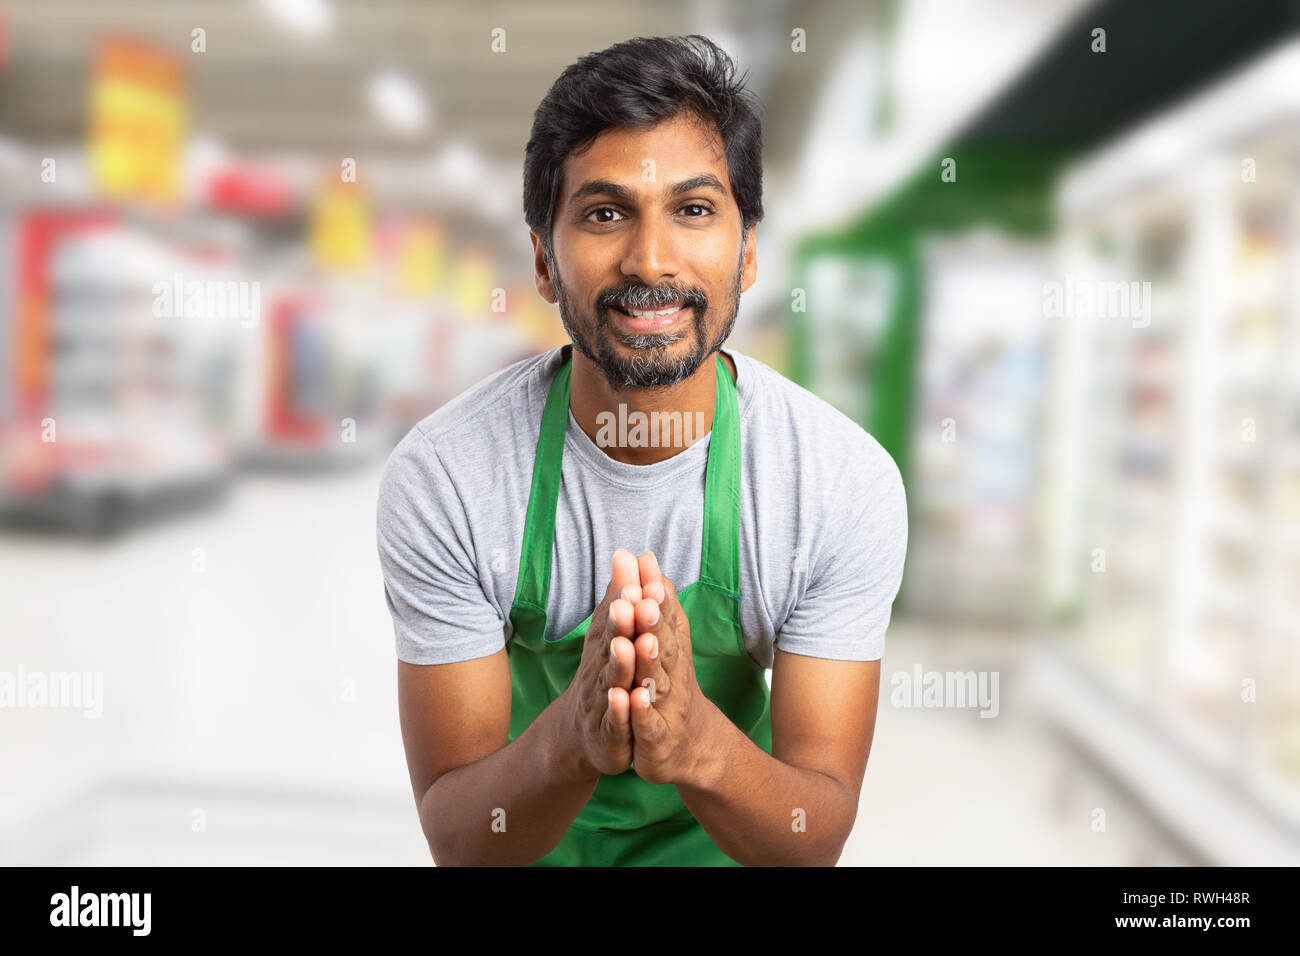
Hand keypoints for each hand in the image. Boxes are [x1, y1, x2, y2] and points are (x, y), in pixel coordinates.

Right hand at [558, 549, 642, 776]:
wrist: (586, 734)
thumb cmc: (604, 675)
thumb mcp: (612, 635)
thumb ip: (620, 598)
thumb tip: (626, 553)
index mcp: (607, 645)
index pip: (617, 619)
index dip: (626, 600)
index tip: (637, 579)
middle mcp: (601, 669)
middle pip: (612, 645)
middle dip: (622, 625)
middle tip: (632, 603)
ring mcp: (603, 702)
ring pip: (613, 681)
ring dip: (621, 664)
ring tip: (629, 646)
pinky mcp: (609, 734)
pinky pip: (615, 722)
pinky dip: (620, 711)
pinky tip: (626, 699)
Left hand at [626, 551, 713, 785]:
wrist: (685, 746)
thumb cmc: (669, 684)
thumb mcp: (661, 640)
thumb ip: (653, 602)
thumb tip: (643, 554)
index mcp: (669, 649)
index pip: (663, 618)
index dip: (657, 595)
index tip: (647, 569)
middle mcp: (672, 674)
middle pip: (662, 645)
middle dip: (653, 623)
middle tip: (644, 599)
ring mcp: (666, 707)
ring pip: (656, 683)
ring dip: (648, 663)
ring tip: (639, 643)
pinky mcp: (656, 739)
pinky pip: (648, 726)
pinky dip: (640, 714)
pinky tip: (631, 700)